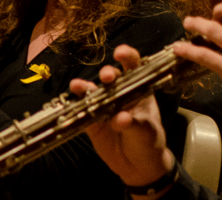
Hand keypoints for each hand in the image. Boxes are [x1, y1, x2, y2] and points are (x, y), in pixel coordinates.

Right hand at [69, 45, 173, 194]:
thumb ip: (134, 125)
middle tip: (107, 78)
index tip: (120, 53)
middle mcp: (119, 93)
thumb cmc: (149, 143)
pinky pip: (82, 107)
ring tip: (80, 86)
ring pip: (93, 90)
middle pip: (111, 76)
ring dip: (86, 85)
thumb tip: (120, 118)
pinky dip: (76, 101)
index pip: (134, 67)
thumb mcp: (147, 133)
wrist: (138, 168)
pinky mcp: (91, 119)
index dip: (127, 56)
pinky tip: (72, 95)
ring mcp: (104, 105)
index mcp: (139, 91)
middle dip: (108, 73)